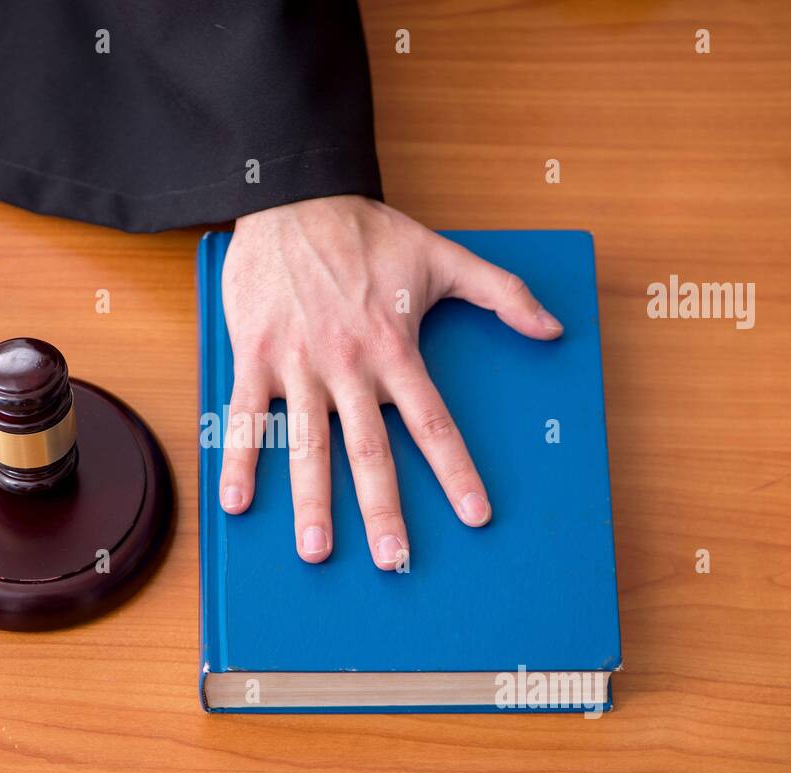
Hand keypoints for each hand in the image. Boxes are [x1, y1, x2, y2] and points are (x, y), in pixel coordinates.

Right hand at [218, 195, 562, 569]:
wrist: (293, 194)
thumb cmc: (365, 230)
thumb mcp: (444, 255)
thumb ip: (503, 294)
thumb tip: (552, 328)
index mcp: (396, 349)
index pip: (433, 423)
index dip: (456, 472)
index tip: (475, 515)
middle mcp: (348, 365)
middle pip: (370, 450)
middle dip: (383, 509)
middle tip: (393, 560)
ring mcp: (298, 364)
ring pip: (306, 444)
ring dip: (311, 501)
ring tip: (316, 551)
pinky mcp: (255, 356)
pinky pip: (244, 416)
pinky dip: (239, 460)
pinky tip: (238, 503)